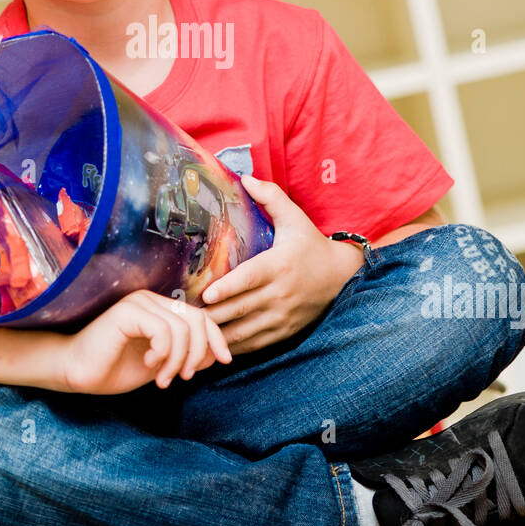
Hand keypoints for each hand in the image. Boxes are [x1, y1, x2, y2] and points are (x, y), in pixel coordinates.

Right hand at [63, 290, 231, 395]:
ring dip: (178, 361)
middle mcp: (152, 299)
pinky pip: (163, 331)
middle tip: (185, 377)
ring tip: (163, 379)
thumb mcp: (162, 365)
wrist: (76, 372)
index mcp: (161, 309)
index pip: (202, 316)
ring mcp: (139, 302)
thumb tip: (218, 353)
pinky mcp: (128, 312)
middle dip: (199, 353)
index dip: (218, 338)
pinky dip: (163, 353)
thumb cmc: (114, 368)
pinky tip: (148, 365)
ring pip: (183, 329)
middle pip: (198, 319)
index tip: (225, 361)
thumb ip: (187, 356)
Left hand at [199, 175, 363, 354]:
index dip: (228, 288)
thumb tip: (245, 177)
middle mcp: (280, 294)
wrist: (342, 277)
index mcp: (279, 265)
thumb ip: (271, 197)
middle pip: (240, 309)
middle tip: (182, 317)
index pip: (250, 279)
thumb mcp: (295, 218)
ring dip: (216, 336)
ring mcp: (282, 317)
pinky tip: (209, 347)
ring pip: (244, 332)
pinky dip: (231, 347)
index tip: (207, 294)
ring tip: (190, 334)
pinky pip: (254, 345)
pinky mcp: (284, 332)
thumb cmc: (311, 244)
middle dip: (211, 316)